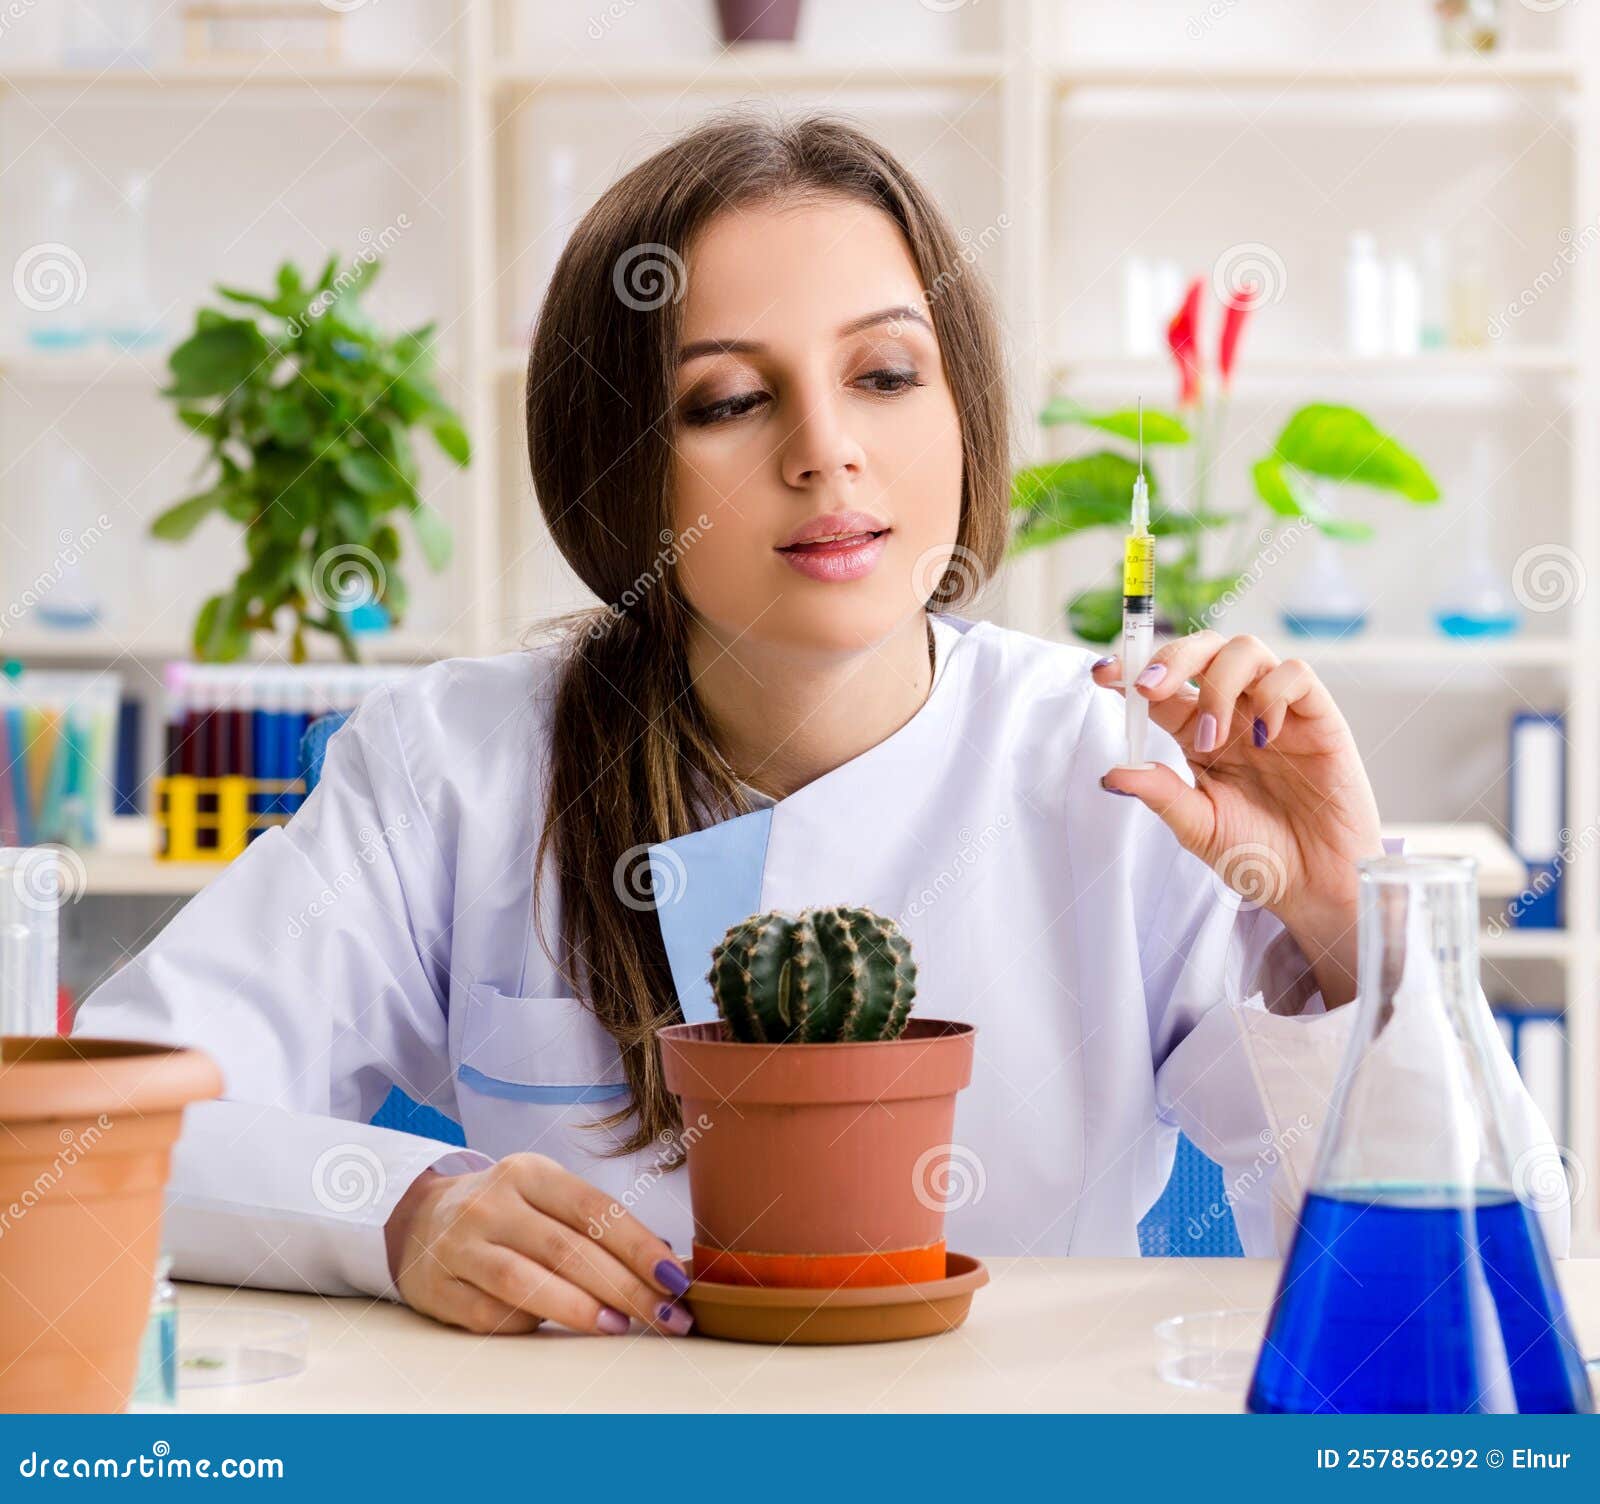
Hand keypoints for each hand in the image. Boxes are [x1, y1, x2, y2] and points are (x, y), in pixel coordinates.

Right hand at [385, 1156, 692, 1336]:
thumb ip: (596, 1226)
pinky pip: (493, 1315)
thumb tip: (666, 1265)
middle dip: (626, 1287)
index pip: (594, 1210)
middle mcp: (492, 1203)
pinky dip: (531, 1325)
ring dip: (582, 1310)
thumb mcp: (547, 1198)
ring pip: (528, 1283)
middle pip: (568, 1250)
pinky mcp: (438, 1288)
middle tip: (666, 1316)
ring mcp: (460, 1246)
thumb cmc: (506, 1212)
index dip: (639, 1246)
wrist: (418, 1220)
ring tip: (621, 1328)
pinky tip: (560, 1331)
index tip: (676, 1279)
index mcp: (529, 1173)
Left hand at [1092, 631, 1382, 1006]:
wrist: (1315, 886)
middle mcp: (1234, 713)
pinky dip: (1272, 693)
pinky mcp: (1319, 718)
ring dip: (1217, 685)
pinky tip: (1262, 737)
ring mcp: (1275, 711)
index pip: (1161, 687)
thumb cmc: (1258, 856)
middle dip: (1170, 658)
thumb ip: (1160, 795)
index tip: (1102, 673)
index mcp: (1196, 734)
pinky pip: (1295, 674)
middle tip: (1148, 689)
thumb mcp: (1197, 828)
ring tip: (1212, 739)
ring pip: (1245, 650)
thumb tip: (1110, 773)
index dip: (1131, 670)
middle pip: (1201, 651)